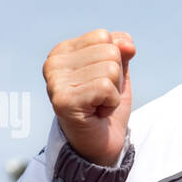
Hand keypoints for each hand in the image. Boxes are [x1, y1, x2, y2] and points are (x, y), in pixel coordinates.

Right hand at [43, 29, 134, 165]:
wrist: (101, 144)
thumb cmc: (105, 106)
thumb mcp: (117, 72)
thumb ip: (121, 51)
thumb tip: (128, 44)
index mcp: (63, 51)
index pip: (104, 36)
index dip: (114, 61)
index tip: (101, 83)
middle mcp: (53, 63)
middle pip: (109, 51)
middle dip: (115, 78)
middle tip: (101, 97)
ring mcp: (56, 82)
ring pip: (110, 69)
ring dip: (113, 93)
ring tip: (98, 105)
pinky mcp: (64, 100)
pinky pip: (106, 88)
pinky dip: (111, 104)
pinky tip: (97, 113)